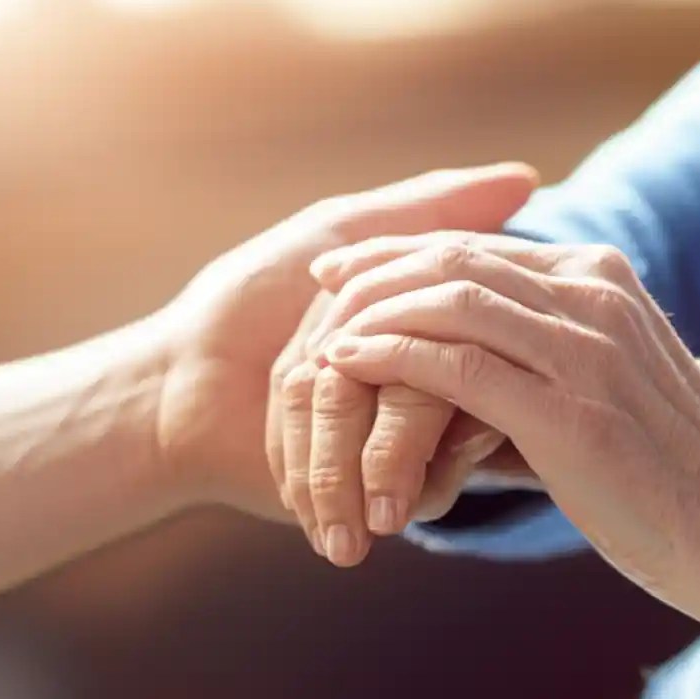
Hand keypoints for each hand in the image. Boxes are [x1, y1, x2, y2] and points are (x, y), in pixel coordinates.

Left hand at [150, 165, 537, 523]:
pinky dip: (358, 503)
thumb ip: (426, 207)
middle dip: (396, 445)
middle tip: (369, 463)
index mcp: (424, 314)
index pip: (461, 329)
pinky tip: (331, 521)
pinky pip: (408, 497)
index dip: (430, 351)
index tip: (364, 360)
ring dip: (378, 483)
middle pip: (440, 404)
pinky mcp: (378, 486)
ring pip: (428, 456)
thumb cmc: (247, 300)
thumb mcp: (332, 229)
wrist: (172, 388)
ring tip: (349, 515)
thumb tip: (527, 177)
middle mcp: (425, 370)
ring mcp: (402, 430)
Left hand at [310, 234, 699, 625]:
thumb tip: (462, 350)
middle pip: (459, 259)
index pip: (481, 244)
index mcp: (603, 278)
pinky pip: (458, 366)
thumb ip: (544, 345)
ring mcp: (586, 350)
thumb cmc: (661, 462)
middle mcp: (596, 296)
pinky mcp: (570, 411)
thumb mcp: (607, 375)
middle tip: (322, 283)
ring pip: (452, 300)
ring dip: (377, 310)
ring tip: (326, 328)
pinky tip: (350, 366)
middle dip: (379, 266)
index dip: (404, 248)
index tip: (347, 265)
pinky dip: (393, 358)